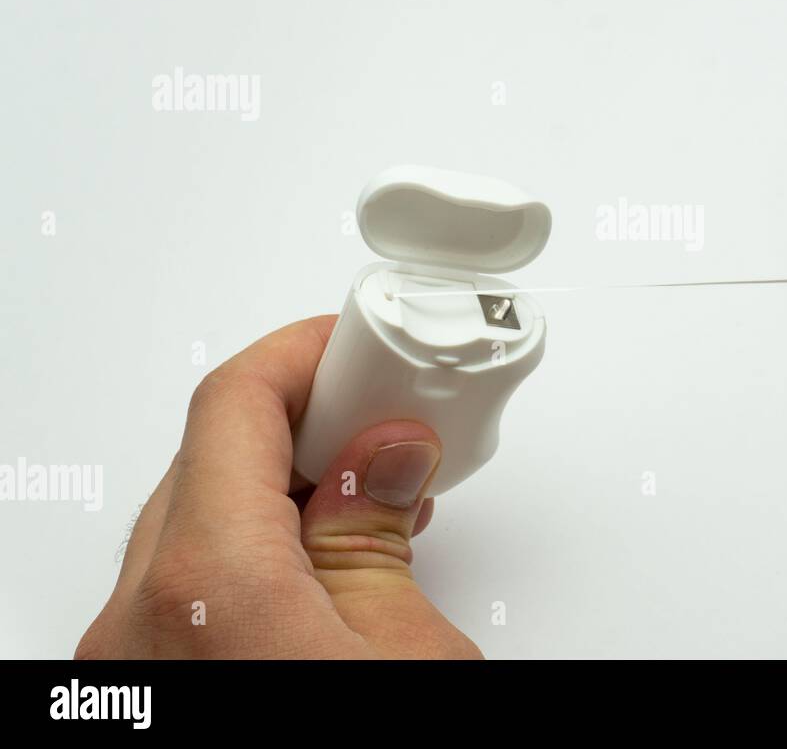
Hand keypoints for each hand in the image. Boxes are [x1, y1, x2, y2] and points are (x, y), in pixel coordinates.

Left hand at [76, 316, 481, 658]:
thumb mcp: (409, 652)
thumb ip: (378, 536)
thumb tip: (383, 453)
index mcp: (208, 588)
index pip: (234, 405)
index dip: (304, 354)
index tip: (359, 345)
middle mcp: (140, 623)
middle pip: (211, 460)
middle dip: (307, 423)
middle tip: (384, 417)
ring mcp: (134, 660)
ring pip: (198, 522)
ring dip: (285, 488)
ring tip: (372, 493)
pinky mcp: (150, 684)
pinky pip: (191, 584)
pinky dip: (259, 551)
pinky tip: (330, 557)